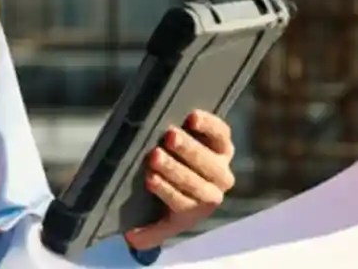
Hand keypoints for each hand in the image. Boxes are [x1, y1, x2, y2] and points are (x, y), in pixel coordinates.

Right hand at [125, 110, 235, 251]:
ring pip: (209, 159)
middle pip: (196, 182)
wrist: (188, 171)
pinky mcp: (224, 142)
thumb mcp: (160, 217)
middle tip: (155, 156)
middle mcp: (213, 189)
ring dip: (189, 148)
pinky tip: (193, 118)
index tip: (149, 179)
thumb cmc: (168, 194)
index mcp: (195, 209)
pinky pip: (220, 133)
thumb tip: (133, 239)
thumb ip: (148, 231)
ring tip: (170, 136)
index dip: (167, 191)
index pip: (182, 203)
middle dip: (175, 169)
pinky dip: (209, 125)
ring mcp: (221, 165)